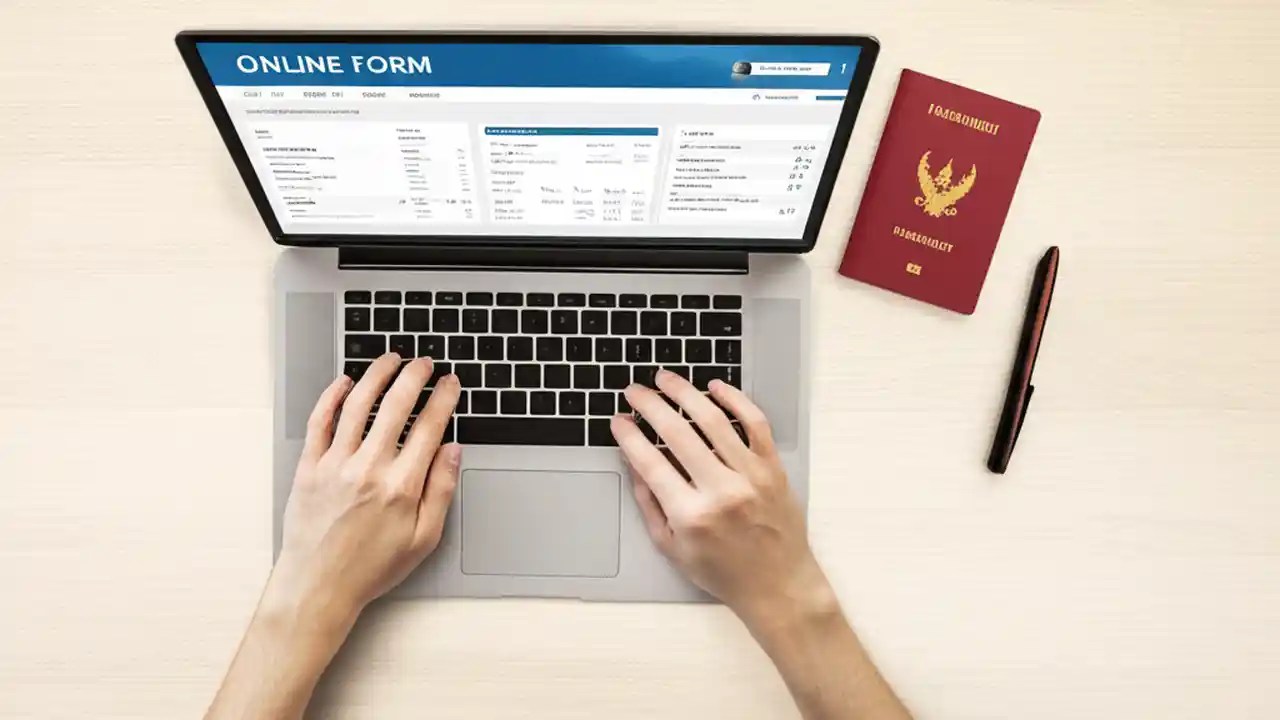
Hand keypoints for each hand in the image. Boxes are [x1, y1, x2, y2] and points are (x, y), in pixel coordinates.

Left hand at [267, 353, 461, 624]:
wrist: (318, 586)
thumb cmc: (371, 568)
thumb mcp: (424, 538)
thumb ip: (442, 490)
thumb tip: (453, 451)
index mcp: (401, 486)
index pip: (429, 427)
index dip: (444, 398)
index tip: (450, 384)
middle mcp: (368, 469)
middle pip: (396, 405)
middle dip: (415, 376)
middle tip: (424, 363)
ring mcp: (335, 464)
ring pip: (357, 404)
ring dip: (377, 375)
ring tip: (391, 360)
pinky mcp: (309, 467)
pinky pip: (320, 421)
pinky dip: (332, 396)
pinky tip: (345, 382)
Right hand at [611, 370, 833, 628]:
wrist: (778, 585)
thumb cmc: (724, 572)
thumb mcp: (672, 548)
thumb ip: (649, 504)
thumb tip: (634, 464)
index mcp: (691, 515)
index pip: (650, 462)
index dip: (629, 436)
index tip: (618, 421)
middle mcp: (721, 491)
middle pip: (677, 433)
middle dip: (650, 406)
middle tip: (635, 391)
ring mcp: (751, 476)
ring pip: (714, 420)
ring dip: (685, 393)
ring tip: (666, 379)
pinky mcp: (773, 468)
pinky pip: (755, 423)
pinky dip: (735, 400)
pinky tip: (714, 388)